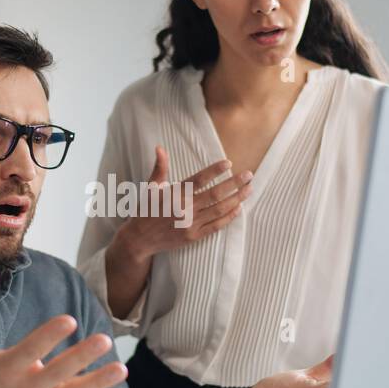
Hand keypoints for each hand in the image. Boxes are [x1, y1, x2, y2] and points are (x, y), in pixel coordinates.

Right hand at [113, 145, 252, 262]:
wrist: (139, 240)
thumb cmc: (145, 210)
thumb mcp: (151, 188)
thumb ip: (159, 168)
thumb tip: (160, 147)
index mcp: (174, 194)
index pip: (199, 179)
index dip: (215, 170)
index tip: (229, 163)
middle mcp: (184, 209)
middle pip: (215, 194)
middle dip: (234, 183)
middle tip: (249, 175)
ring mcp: (190, 224)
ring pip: (219, 209)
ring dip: (236, 198)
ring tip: (248, 189)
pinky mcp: (194, 236)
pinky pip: (216, 225)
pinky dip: (229, 216)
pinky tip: (238, 207)